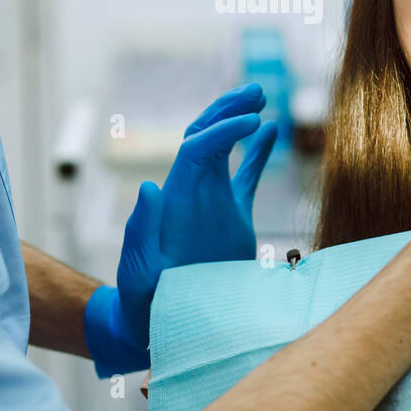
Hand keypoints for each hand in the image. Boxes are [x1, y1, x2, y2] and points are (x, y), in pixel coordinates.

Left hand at [83, 83, 277, 375]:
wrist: (157, 320)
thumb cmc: (142, 298)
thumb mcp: (138, 268)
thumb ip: (142, 230)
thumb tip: (149, 187)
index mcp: (173, 198)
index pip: (197, 148)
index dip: (223, 129)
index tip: (252, 120)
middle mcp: (191, 190)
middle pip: (208, 135)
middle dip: (229, 109)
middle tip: (256, 91)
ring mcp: (210, 200)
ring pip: (225, 148)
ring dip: (240, 120)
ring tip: (261, 97)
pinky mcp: (230, 217)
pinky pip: (245, 177)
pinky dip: (258, 154)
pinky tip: (272, 131)